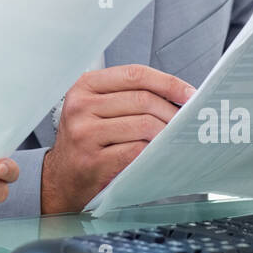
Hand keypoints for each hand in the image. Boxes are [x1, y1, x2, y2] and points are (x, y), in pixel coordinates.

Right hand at [41, 64, 195, 213]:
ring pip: (143, 125)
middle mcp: (80, 106)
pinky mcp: (93, 161)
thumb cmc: (88, 140)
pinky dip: (154, 152)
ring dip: (167, 133)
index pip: (134, 74)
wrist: (62, 178)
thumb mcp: (96, 108)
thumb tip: (178, 95)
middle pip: (142, 99)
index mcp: (84, 86)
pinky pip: (137, 151)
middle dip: (172, 111)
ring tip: (175, 138)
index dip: (168, 82)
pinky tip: (159, 154)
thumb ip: (128, 95)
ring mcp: (84, 134)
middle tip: (187, 122)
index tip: (190, 94)